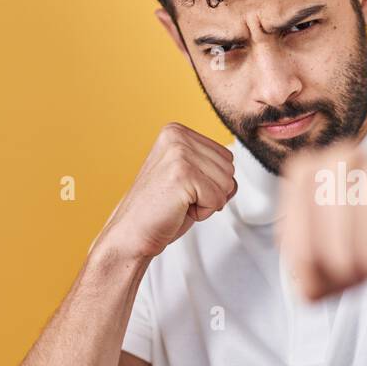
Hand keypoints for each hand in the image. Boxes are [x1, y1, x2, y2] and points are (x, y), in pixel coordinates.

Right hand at [91, 123, 236, 261]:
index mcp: (176, 131)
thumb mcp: (189, 178)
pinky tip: (178, 209)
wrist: (131, 233)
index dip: (211, 182)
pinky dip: (203, 212)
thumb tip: (235, 175)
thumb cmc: (160, 210)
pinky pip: (217, 199)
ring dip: (207, 202)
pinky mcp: (182, 174)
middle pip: (229, 169)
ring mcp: (179, 153)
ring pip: (227, 184)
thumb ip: (211, 167)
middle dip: (212, 192)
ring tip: (178, 203)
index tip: (183, 188)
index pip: (226, 157)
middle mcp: (177, 136)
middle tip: (180, 199)